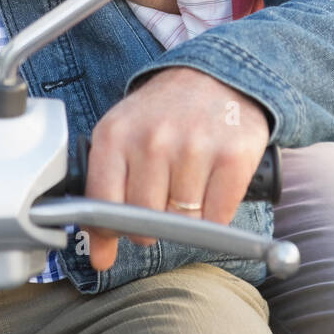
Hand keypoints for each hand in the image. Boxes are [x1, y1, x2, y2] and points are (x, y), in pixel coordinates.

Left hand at [83, 67, 270, 270]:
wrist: (216, 74)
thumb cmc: (164, 113)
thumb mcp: (123, 139)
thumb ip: (104, 196)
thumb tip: (100, 259)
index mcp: (116, 134)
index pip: (102, 207)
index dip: (109, 230)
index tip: (118, 232)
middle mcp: (153, 140)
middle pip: (145, 222)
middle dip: (152, 224)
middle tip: (162, 200)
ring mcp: (195, 147)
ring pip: (184, 224)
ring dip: (187, 218)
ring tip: (188, 184)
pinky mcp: (233, 157)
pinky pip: (218, 218)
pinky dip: (215, 215)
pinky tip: (211, 187)